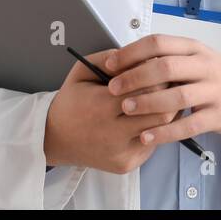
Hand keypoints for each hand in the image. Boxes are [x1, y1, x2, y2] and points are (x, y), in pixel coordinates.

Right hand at [43, 49, 177, 173]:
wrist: (54, 138)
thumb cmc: (71, 102)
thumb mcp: (82, 70)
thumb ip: (111, 57)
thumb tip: (143, 56)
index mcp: (102, 105)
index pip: (149, 89)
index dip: (158, 78)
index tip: (158, 71)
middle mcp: (112, 132)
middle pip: (161, 112)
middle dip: (166, 96)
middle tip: (166, 86)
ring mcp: (121, 151)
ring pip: (161, 130)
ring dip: (164, 113)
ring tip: (158, 101)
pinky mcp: (126, 163)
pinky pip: (152, 144)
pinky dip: (153, 131)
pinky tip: (144, 120)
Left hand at [104, 34, 220, 148]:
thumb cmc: (214, 77)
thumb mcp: (194, 59)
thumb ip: (166, 58)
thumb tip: (124, 61)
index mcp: (195, 49)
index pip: (159, 43)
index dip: (132, 52)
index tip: (110, 64)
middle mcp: (205, 66)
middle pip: (166, 67)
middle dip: (135, 77)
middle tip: (113, 89)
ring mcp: (213, 91)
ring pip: (177, 96)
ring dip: (147, 102)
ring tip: (126, 109)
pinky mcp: (217, 116)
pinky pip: (188, 125)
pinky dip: (165, 131)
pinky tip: (146, 136)